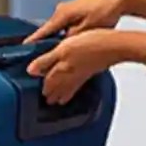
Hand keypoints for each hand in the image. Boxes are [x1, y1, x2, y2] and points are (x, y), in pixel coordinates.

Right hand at [23, 0, 133, 44]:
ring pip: (58, 29)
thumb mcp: (86, 30)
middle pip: (48, 31)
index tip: (23, 52)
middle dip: (45, 44)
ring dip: (58, 39)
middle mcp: (61, 10)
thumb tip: (61, 48)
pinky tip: (71, 43)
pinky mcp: (76, 10)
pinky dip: (66, 34)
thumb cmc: (105, 11)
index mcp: (61, 14)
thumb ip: (71, 40)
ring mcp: (69, 9)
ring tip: (57, 53)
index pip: (41, 32)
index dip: (32, 43)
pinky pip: (65, 25)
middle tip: (42, 58)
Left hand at [26, 29, 140, 104]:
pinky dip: (75, 88)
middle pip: (59, 86)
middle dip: (53, 94)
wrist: (114, 46)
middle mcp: (72, 74)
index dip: (43, 86)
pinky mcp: (92, 68)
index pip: (49, 81)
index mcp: (62, 68)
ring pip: (69, 86)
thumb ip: (46, 61)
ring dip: (63, 93)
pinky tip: (78, 85)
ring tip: (59, 101)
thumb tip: (31, 70)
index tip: (37, 92)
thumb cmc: (90, 44)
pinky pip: (80, 82)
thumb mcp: (61, 49)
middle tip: (47, 100)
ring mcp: (83, 72)